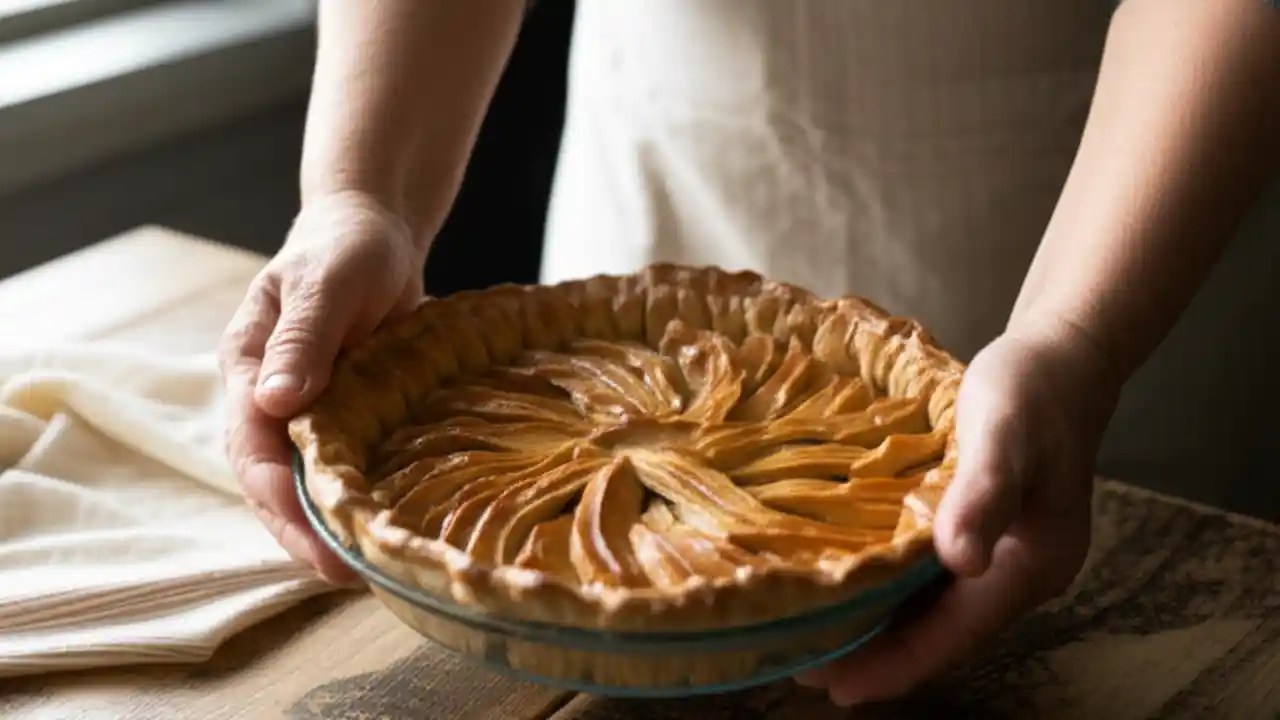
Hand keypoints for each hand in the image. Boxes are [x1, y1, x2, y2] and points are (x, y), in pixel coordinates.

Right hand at [218, 192, 426, 583]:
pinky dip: (356, 498)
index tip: (315, 538)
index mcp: (249, 366)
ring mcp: (304, 409)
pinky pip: (341, 466)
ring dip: (327, 525)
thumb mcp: (327, 283)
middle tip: (345, 575)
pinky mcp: (342, 414)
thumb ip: (303, 339)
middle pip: (270, 480)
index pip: (252, 446)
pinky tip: (385, 527)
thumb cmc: (348, 248)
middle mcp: (268, 397)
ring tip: (367, 569)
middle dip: (300, 531)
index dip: (279, 498)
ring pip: (304, 481)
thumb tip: (274, 404)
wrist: (374, 231)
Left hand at [795, 317, 1121, 705]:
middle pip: (941, 636)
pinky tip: (849, 588)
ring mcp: (1003, 557)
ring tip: (813, 640)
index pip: (953, 636)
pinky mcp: (985, 535)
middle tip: (800, 668)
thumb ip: (983, 495)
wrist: (1065, 355)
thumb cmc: (1032, 390)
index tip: (833, 683)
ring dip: (879, 630)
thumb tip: (962, 562)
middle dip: (876, 656)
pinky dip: (890, 594)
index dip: (893, 664)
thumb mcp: (1003, 433)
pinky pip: (932, 582)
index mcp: (1029, 566)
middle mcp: (1017, 575)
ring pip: (934, 613)